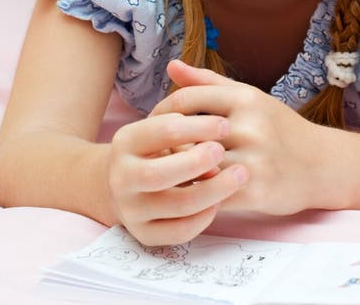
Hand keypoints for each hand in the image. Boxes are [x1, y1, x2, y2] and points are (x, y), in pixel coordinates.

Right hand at [108, 104, 247, 245]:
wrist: (125, 182)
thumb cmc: (155, 148)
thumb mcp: (162, 131)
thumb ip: (185, 137)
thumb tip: (216, 157)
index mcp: (125, 143)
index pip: (164, 131)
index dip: (199, 127)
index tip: (224, 125)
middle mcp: (121, 178)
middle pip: (160, 173)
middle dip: (199, 161)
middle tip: (223, 152)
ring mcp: (131, 210)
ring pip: (178, 205)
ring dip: (214, 190)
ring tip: (237, 176)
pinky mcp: (145, 234)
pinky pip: (181, 232)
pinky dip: (205, 217)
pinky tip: (218, 201)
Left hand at [153, 60, 323, 216]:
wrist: (320, 164)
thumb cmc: (278, 128)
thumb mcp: (248, 97)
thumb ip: (207, 82)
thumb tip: (171, 65)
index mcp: (244, 98)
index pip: (186, 99)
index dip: (162, 111)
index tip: (153, 124)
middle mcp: (249, 125)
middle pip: (187, 133)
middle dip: (167, 145)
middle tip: (154, 153)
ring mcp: (254, 158)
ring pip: (197, 166)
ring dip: (179, 173)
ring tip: (168, 175)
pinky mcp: (257, 189)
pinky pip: (212, 195)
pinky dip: (197, 196)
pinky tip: (191, 195)